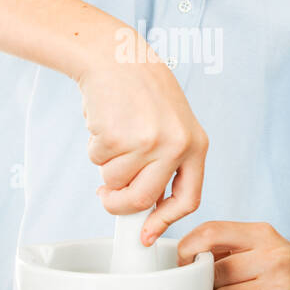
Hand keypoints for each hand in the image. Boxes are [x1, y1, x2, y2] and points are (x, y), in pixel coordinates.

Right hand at [77, 30, 208, 243]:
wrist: (116, 55)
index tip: (145, 234)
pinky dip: (94, 147)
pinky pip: (97, 161)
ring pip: (115, 181)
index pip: (188, 199)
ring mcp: (146, 142)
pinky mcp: (116, 135)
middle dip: (118, 205)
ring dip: (105, 166)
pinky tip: (104, 121)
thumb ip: (167, 161)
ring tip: (113, 134)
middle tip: (106, 196)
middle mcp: (175, 145)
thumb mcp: (172, 123)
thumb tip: (148, 207)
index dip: (165, 221)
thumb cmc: (142, 90)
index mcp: (195, 144)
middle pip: (143, 199)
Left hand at [175, 221, 289, 289]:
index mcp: (262, 234)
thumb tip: (183, 255)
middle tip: (230, 286)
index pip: (211, 232)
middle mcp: (274, 259)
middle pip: (214, 274)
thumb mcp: (259, 241)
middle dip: (213, 284)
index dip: (189, 248)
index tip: (186, 261)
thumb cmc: (283, 265)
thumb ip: (224, 243)